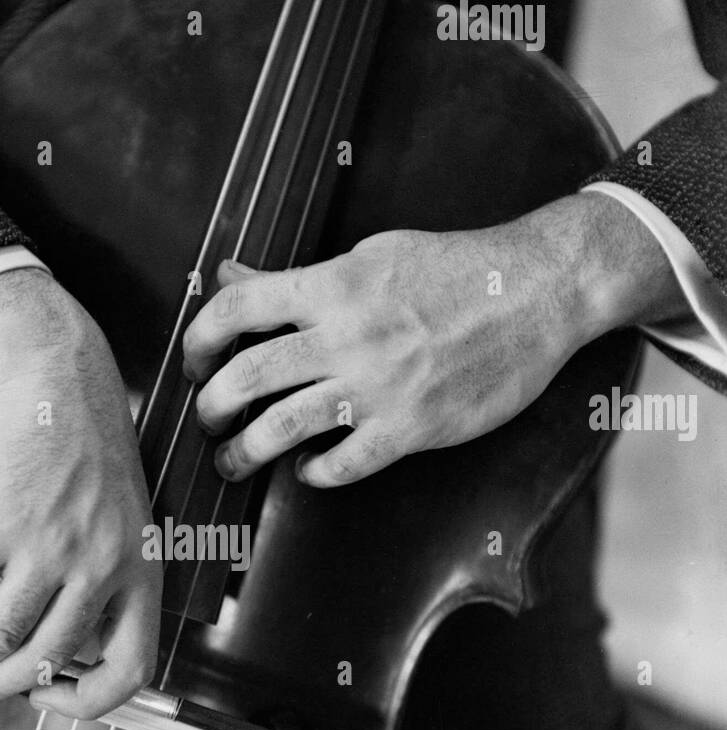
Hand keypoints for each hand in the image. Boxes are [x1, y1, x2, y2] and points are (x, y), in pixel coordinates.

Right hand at [0, 269, 160, 718]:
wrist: (53, 372)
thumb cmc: (83, 445)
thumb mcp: (119, 518)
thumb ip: (100, 579)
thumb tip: (51, 645)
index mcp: (140, 568)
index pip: (131, 668)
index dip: (90, 701)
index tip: (50, 697)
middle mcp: (101, 565)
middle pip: (46, 661)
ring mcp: (50, 546)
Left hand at [182, 193, 686, 486]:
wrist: (537, 292)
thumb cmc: (455, 269)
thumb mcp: (371, 256)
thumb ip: (299, 278)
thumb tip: (232, 278)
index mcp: (332, 286)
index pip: (234, 310)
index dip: (197, 340)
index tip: (193, 362)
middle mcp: (345, 338)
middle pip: (244, 378)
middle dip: (210, 406)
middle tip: (208, 418)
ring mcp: (377, 388)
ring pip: (280, 429)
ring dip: (242, 452)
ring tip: (232, 460)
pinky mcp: (410, 429)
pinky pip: (340, 465)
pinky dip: (312, 473)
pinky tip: (307, 469)